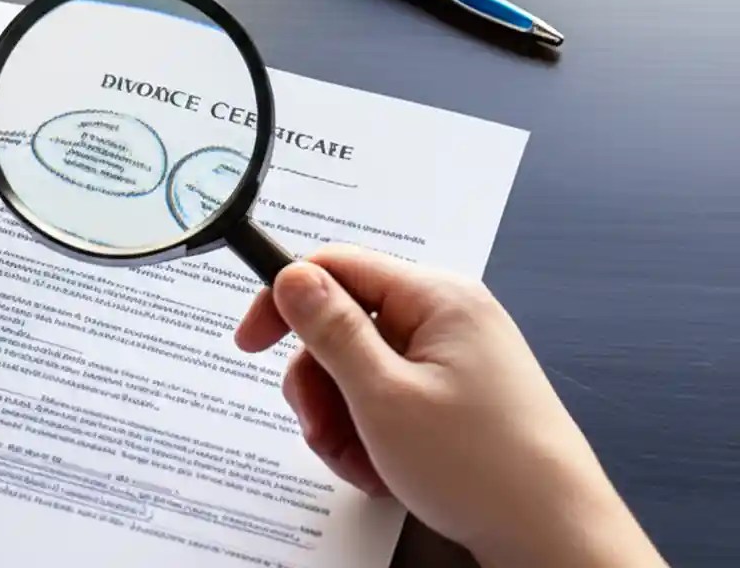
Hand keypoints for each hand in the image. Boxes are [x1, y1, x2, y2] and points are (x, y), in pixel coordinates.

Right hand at [235, 245, 664, 567]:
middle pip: (344, 325)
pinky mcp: (458, 393)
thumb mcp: (383, 396)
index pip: (337, 266)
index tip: (250, 343)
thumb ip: (331, 330)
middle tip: (322, 429)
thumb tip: (293, 275)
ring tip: (361, 462)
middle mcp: (448, 316)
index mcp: (436, 296)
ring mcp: (456, 356)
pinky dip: (372, 433)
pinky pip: (390, 397)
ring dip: (343, 418)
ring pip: (361, 369)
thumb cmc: (483, 468)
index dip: (284, 302)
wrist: (554, 536)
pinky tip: (383, 469)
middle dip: (321, 384)